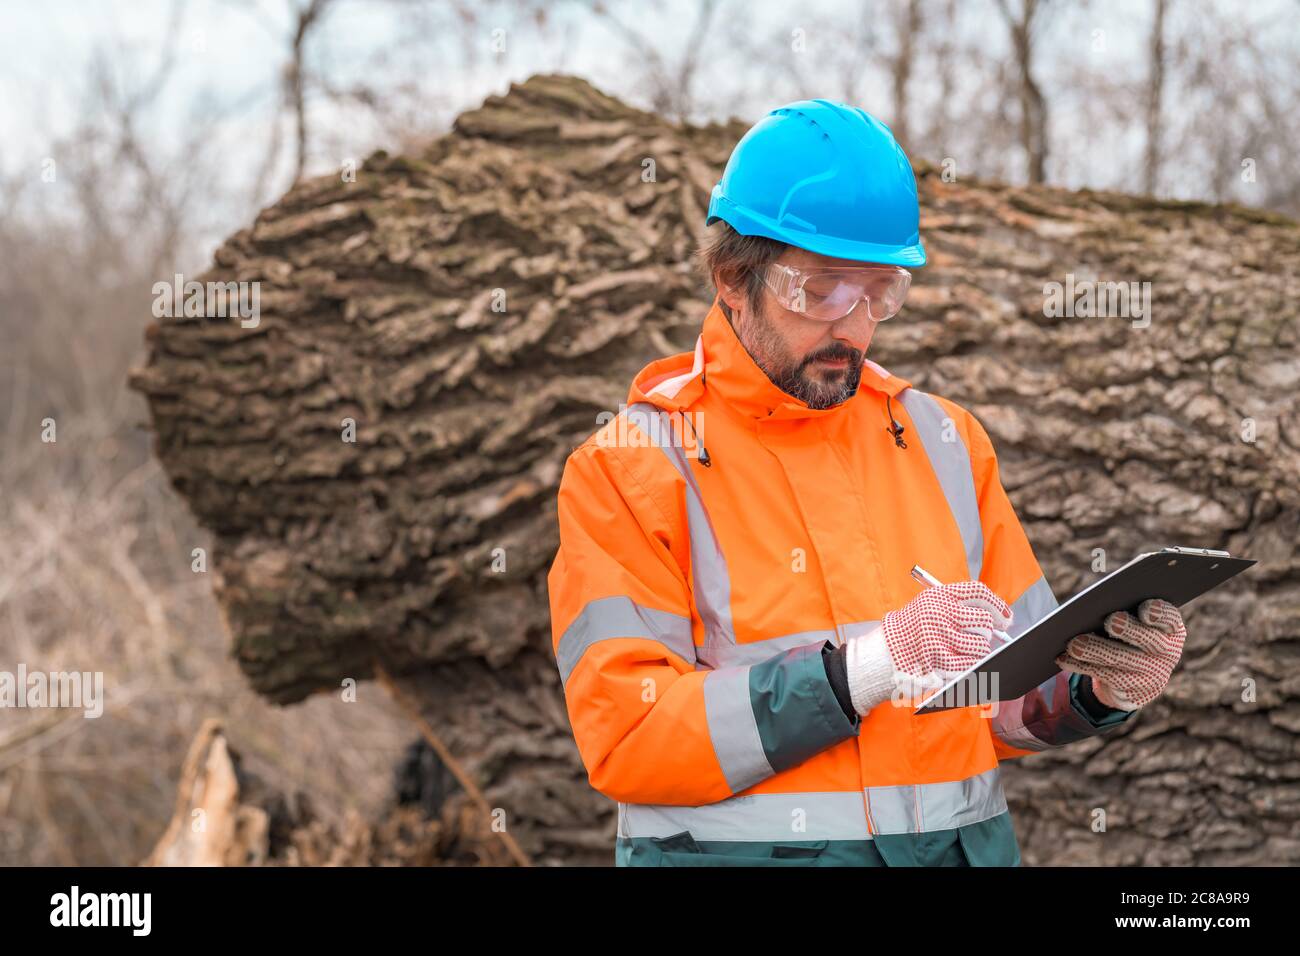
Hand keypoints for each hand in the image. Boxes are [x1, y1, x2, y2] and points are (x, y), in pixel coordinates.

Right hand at [846, 581, 1011, 713]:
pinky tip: (963, 664)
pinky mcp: (940, 660)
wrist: (881, 656)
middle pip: (983, 620)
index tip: (1006, 617)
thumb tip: (997, 617)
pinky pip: (971, 664)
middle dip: (988, 632)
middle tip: (984, 638)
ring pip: (981, 645)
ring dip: (980, 651)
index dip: (997, 604)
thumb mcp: (926, 608)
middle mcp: (940, 614)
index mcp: (937, 597)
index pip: (978, 592)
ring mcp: (940, 637)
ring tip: (968, 652)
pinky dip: (972, 666)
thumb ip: (956, 607)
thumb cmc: (909, 632)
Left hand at [1055, 598, 1186, 710]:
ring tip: (1074, 643)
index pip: (1170, 619)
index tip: (1146, 609)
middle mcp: (1166, 652)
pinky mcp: (1131, 691)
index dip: (1160, 614)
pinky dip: (1081, 665)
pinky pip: (1103, 676)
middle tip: (1112, 621)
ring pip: (1122, 660)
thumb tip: (1093, 603)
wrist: (1139, 681)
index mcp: (1170, 630)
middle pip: (1149, 640)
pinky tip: (1064, 658)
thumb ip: (1124, 611)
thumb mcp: (1135, 624)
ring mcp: (1151, 674)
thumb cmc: (1131, 638)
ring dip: (1096, 650)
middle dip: (1130, 630)